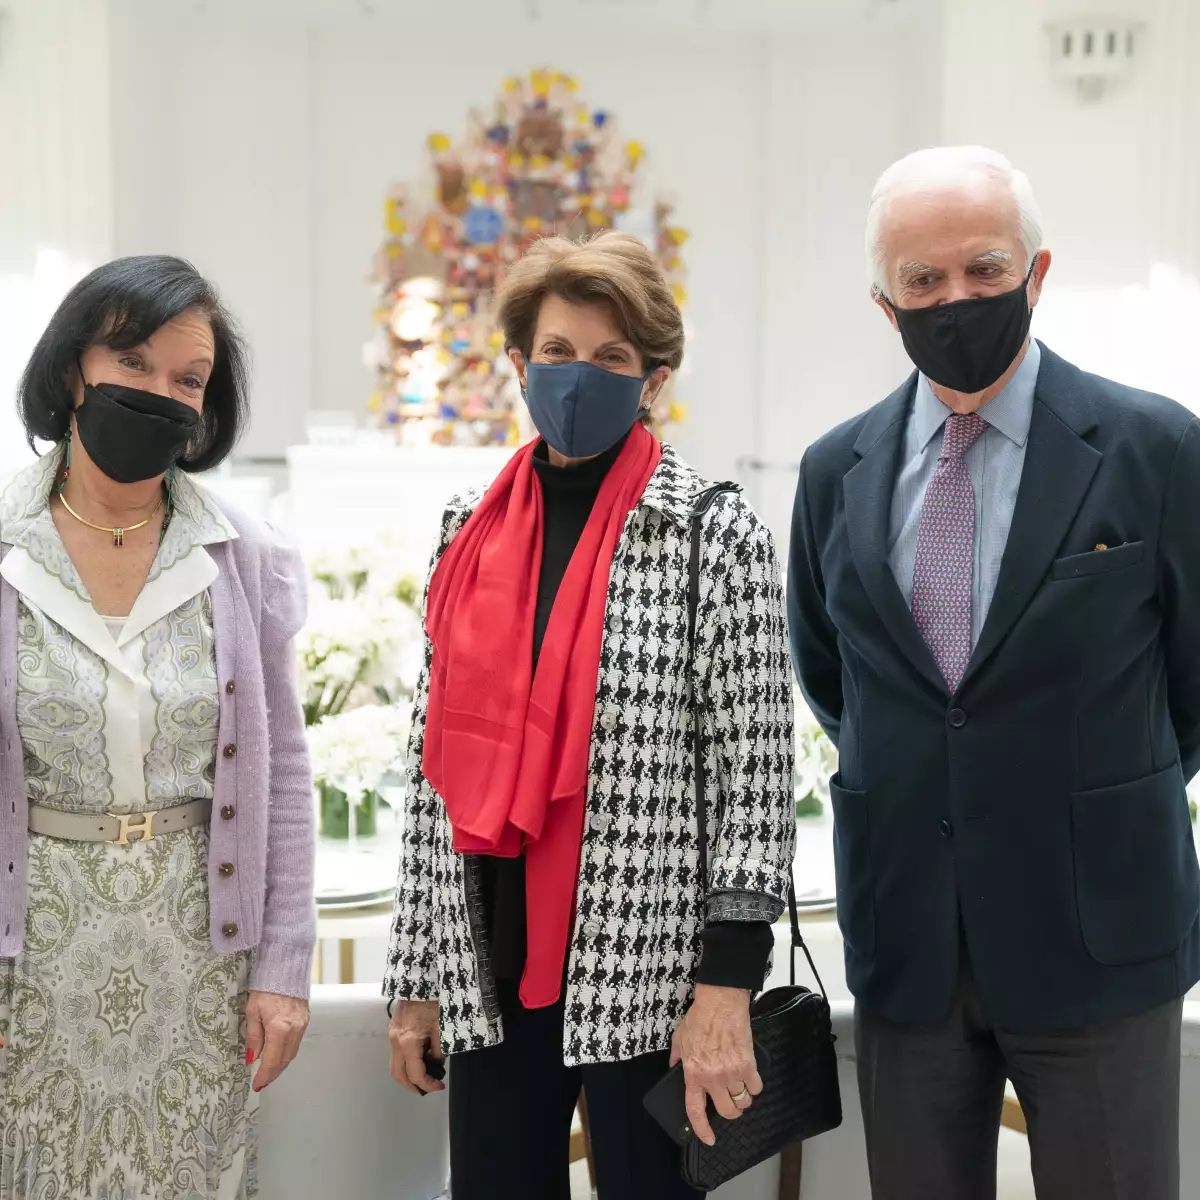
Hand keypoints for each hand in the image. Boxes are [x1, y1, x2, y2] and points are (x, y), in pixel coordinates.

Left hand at [245, 991, 309, 1092]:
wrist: (286, 968)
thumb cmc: (267, 987)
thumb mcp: (252, 1012)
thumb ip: (253, 1037)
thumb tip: (252, 1057)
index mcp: (279, 1029)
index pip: (272, 1061)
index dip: (264, 1076)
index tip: (257, 1084)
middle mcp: (294, 1030)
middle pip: (284, 1060)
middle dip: (273, 1074)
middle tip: (262, 1082)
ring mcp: (302, 1025)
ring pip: (292, 1053)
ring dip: (280, 1064)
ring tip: (269, 1071)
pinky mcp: (305, 1020)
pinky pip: (297, 1042)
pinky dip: (287, 1052)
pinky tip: (279, 1053)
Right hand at [389, 999, 445, 1094]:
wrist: (418, 980)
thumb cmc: (432, 1001)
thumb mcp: (441, 1027)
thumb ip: (439, 1049)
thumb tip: (437, 1062)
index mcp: (408, 1042)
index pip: (416, 1074)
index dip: (428, 1084)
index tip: (440, 1086)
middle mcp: (396, 1042)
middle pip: (398, 1075)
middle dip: (412, 1086)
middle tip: (427, 1089)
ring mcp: (392, 1036)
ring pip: (394, 1065)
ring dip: (407, 1075)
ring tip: (424, 1076)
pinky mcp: (393, 1030)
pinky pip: (396, 1053)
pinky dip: (406, 1062)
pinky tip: (419, 1059)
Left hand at [670, 984, 760, 1146]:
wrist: (720, 1001)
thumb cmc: (700, 1017)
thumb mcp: (679, 1038)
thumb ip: (676, 1057)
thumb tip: (673, 1068)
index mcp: (694, 1074)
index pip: (696, 1111)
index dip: (702, 1130)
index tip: (708, 1139)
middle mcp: (714, 1078)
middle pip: (727, 1112)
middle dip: (730, 1112)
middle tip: (729, 1104)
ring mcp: (732, 1072)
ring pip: (743, 1102)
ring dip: (742, 1099)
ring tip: (739, 1089)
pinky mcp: (748, 1064)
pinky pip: (756, 1087)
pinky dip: (755, 1086)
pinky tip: (750, 1078)